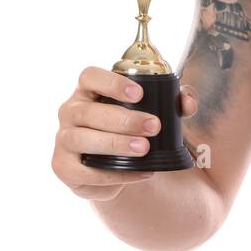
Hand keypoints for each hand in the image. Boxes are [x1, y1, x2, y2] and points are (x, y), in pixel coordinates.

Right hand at [51, 66, 199, 202]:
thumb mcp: (155, 112)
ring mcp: (63, 139)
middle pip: (87, 111)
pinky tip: (139, 172)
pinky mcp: (64, 167)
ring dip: (114, 143)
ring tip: (144, 148)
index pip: (89, 76)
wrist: (116, 166)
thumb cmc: (132, 129)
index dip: (111, 82)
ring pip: (80, 139)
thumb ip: (174, 103)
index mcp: (89, 91)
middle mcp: (71, 112)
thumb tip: (187, 100)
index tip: (139, 93)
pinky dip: (113, 174)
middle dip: (123, 119)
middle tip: (153, 126)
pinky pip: (83, 172)